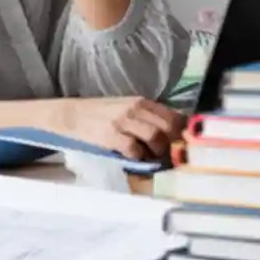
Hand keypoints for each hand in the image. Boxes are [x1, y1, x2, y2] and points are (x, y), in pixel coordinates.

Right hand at [51, 97, 186, 159]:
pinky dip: (138, 157)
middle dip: (173, 144)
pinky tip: (134, 158)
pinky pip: (134, 149)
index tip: (186, 143)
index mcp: (142, 102)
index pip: (174, 115)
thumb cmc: (102, 115)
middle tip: (171, 154)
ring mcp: (124, 122)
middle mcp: (135, 108)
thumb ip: (148, 117)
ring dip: (157, 152)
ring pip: (155, 138)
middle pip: (169, 127)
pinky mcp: (112, 136)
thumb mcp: (127, 109)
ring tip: (151, 157)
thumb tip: (174, 133)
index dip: (184, 132)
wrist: (73, 116)